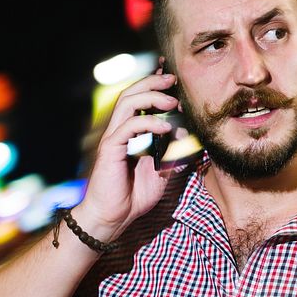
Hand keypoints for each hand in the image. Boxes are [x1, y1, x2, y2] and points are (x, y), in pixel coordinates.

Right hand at [73, 71, 178, 241]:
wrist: (113, 217)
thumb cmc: (133, 196)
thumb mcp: (162, 174)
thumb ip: (173, 156)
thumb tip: (185, 137)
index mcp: (130, 133)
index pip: (139, 101)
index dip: (153, 86)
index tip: (174, 82)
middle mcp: (120, 131)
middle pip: (130, 94)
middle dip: (152, 82)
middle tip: (172, 79)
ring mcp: (113, 138)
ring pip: (127, 103)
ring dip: (151, 97)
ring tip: (172, 101)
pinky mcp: (110, 149)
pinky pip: (128, 127)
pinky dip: (148, 123)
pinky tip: (166, 127)